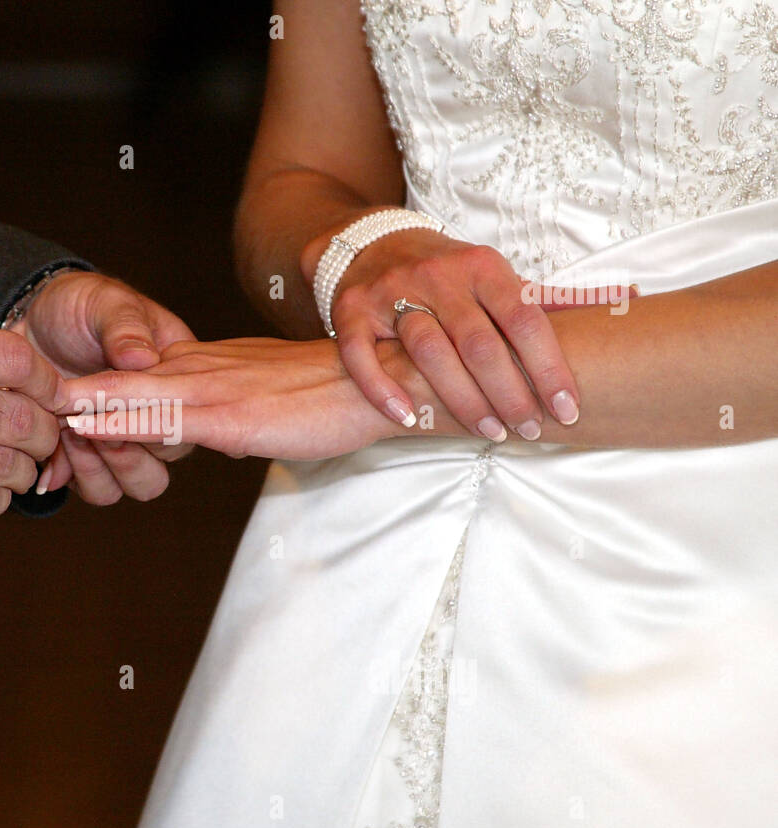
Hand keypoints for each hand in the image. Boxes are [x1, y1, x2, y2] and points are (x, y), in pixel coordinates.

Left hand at [10, 271, 196, 502]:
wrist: (34, 314)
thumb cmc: (80, 304)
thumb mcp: (106, 303)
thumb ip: (124, 329)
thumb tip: (142, 358)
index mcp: (171, 385)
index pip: (176, 427)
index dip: (144, 426)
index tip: (104, 407)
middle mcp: (149, 422)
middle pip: (156, 474)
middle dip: (122, 460)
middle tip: (83, 427)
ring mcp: (116, 444)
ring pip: (122, 489)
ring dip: (95, 472)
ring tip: (66, 434)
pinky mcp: (81, 456)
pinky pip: (85, 487)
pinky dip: (65, 476)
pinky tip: (48, 456)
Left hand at [59, 338, 398, 460]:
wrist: (377, 378)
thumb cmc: (326, 392)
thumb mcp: (260, 396)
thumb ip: (225, 409)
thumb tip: (207, 432)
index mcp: (205, 364)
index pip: (136, 372)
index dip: (92, 386)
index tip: (50, 399)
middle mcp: (200, 368)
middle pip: (121, 377)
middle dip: (72, 391)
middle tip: (26, 398)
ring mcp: (212, 389)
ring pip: (131, 393)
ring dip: (83, 405)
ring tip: (38, 410)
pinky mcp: (229, 416)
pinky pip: (163, 417)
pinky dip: (120, 419)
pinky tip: (89, 426)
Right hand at [304, 226, 585, 440]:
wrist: (370, 245)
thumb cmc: (446, 274)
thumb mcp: (495, 276)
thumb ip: (548, 299)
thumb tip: (626, 298)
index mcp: (482, 267)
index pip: (524, 319)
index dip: (549, 366)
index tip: (568, 407)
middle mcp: (437, 276)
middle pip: (479, 343)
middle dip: (510, 392)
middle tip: (530, 430)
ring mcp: (391, 294)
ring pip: (427, 352)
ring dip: (460, 399)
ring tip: (490, 433)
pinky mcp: (351, 312)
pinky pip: (362, 355)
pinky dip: (383, 390)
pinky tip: (408, 419)